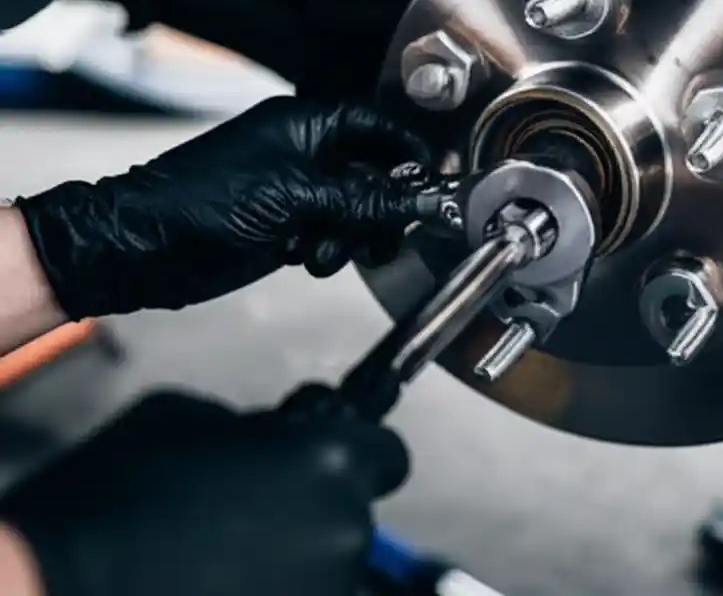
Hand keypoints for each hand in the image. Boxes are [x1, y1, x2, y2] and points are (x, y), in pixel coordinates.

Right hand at [0, 389, 408, 595]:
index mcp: (331, 464)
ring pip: (327, 566)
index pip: (388, 456)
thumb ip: (257, 429)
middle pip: (352, 514)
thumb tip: (276, 442)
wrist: (64, 585)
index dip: (355, 455)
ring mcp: (324, 593)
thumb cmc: (119, 494)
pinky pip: (299, 595)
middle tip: (247, 511)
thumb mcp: (189, 416)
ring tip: (222, 556)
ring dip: (292, 557)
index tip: (323, 462)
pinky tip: (217, 582)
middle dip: (311, 507)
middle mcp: (345, 530)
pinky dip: (269, 589)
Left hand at [15, 96, 432, 319]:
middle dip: (384, 205)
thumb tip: (417, 200)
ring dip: (354, 235)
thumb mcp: (297, 196)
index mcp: (303, 125)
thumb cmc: (203, 203)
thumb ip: (363, 198)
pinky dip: (331, 251)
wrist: (144, 249)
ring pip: (356, 210)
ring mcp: (295, 192)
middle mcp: (302, 153)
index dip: (406, 149)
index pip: (374, 123)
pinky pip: (333, 236)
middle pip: (372, 172)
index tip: (431, 178)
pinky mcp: (287, 227)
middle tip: (390, 229)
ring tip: (328, 251)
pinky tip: (307, 258)